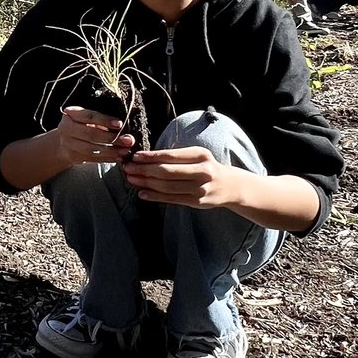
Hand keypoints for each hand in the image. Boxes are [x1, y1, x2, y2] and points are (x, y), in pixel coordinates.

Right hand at [51, 106, 135, 169]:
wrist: (63, 140)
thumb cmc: (81, 125)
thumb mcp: (86, 118)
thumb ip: (101, 120)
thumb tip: (123, 126)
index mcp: (71, 114)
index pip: (89, 116)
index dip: (105, 120)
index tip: (120, 124)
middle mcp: (66, 128)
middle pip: (91, 134)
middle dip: (112, 138)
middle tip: (128, 140)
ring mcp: (67, 144)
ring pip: (92, 149)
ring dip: (111, 151)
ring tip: (125, 151)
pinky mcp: (72, 157)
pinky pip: (92, 158)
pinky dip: (107, 158)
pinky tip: (118, 157)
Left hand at [122, 146, 244, 209]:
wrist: (229, 186)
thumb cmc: (207, 167)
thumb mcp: (197, 156)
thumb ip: (176, 157)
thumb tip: (145, 158)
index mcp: (201, 155)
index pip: (171, 155)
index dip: (150, 157)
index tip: (135, 156)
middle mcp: (202, 171)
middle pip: (166, 171)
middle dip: (143, 170)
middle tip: (128, 168)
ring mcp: (200, 189)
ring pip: (167, 186)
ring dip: (145, 183)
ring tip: (131, 179)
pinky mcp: (196, 202)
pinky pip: (171, 199)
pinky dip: (154, 196)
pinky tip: (142, 193)